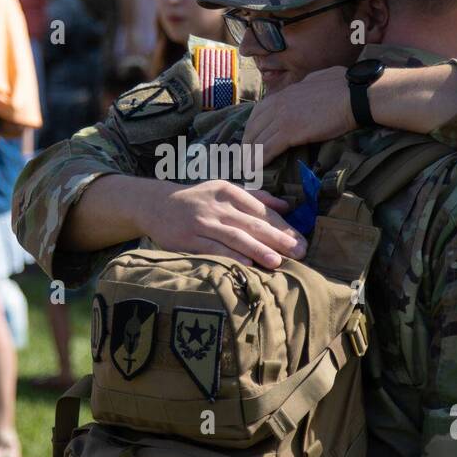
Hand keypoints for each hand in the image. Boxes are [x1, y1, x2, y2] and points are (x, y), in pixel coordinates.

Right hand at [142, 179, 305, 268]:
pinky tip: (246, 266)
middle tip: (300, 252)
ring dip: (257, 249)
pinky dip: (230, 256)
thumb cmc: (197, 199)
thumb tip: (287, 207)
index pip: (262, 210)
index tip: (301, 239)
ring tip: (277, 261)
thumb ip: (256, 197)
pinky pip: (212, 249)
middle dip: (278, 238)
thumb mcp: (224, 190)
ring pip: (234, 236)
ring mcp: (201, 222)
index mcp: (229, 191)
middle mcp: (217, 205)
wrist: (155, 204)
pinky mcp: (186, 238)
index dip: (283, 226)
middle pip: (252, 223)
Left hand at [242, 66, 354, 164]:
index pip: (259, 112)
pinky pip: (267, 148)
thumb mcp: (317, 80)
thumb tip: (305, 87)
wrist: (355, 95)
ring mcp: (282, 117)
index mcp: (285, 93)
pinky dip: (258, 160)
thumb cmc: (344, 86)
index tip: (250, 138)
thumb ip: (305, 87)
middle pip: (254, 127)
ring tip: (247, 167)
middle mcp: (279, 104)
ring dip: (250, 155)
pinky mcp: (290, 132)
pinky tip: (254, 169)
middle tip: (244, 157)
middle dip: (247, 144)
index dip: (252, 127)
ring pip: (258, 139)